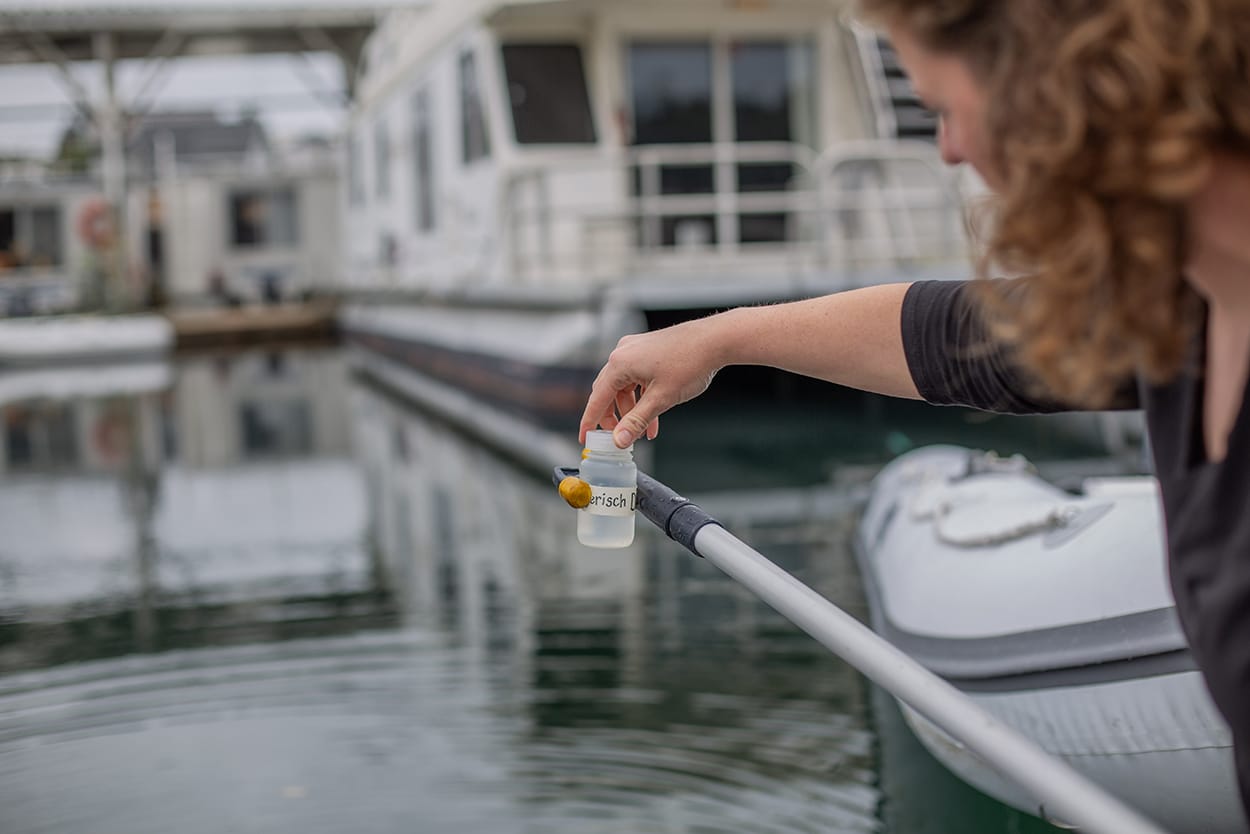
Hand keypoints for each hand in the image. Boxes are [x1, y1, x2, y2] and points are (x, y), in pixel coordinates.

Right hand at [579, 317, 725, 446]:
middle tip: (619, 438)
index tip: (586, 438)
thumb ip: (637, 421)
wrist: (715, 340)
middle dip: (614, 418)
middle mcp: (623, 353)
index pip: (597, 399)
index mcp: (620, 363)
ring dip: (632, 410)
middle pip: (608, 393)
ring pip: (624, 387)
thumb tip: (619, 439)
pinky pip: (637, 378)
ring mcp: (636, 350)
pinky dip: (642, 397)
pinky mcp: (648, 350)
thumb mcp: (661, 399)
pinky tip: (654, 414)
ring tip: (645, 431)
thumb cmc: (690, 362)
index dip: (590, 422)